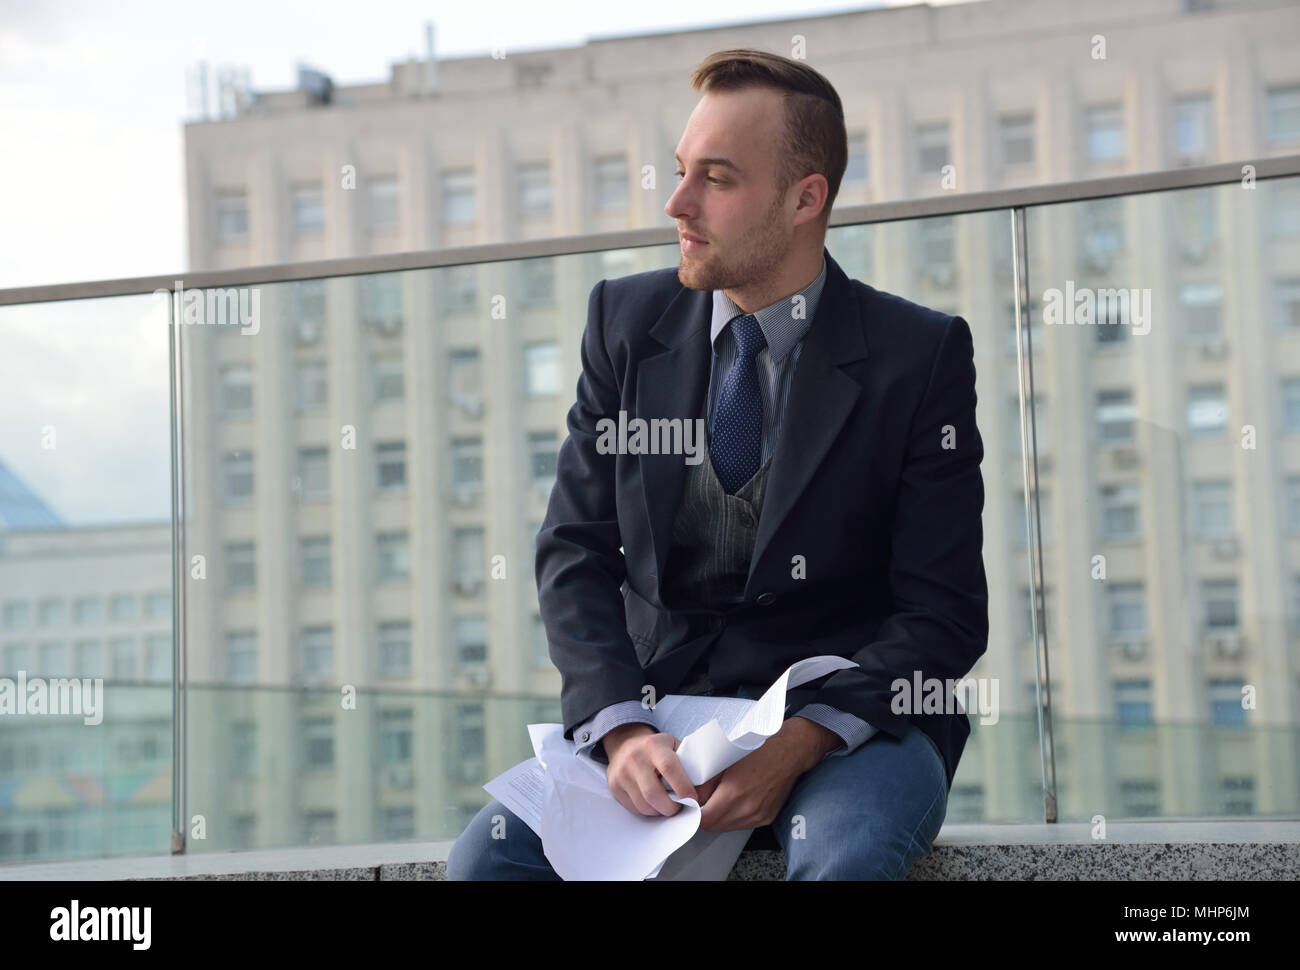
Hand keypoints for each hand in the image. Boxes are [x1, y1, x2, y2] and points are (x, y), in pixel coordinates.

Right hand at [603, 724, 698, 816]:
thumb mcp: (674, 746)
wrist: (625, 743)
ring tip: (668, 806)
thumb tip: (707, 790)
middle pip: (654, 793)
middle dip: (671, 808)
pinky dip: (648, 811)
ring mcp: (621, 773)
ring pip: (643, 805)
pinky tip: (655, 804)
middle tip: (680, 808)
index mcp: (654, 746)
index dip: (683, 787)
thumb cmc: (657, 748)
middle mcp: (635, 758)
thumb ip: (690, 763)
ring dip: (660, 812)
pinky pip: (634, 808)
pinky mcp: (614, 786)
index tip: (693, 800)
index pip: (669, 768)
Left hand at [697, 720, 831, 832]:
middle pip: (715, 826)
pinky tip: (734, 801)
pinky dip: (734, 817)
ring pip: (728, 827)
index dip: (693, 814)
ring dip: (719, 818)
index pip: (704, 820)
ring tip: (717, 800)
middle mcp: (748, 809)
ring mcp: (759, 815)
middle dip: (704, 817)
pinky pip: (743, 824)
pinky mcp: (767, 817)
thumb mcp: (725, 759)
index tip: (689, 807)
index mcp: (735, 793)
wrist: (791, 751)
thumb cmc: (759, 749)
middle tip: (699, 803)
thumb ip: (706, 781)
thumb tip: (693, 795)